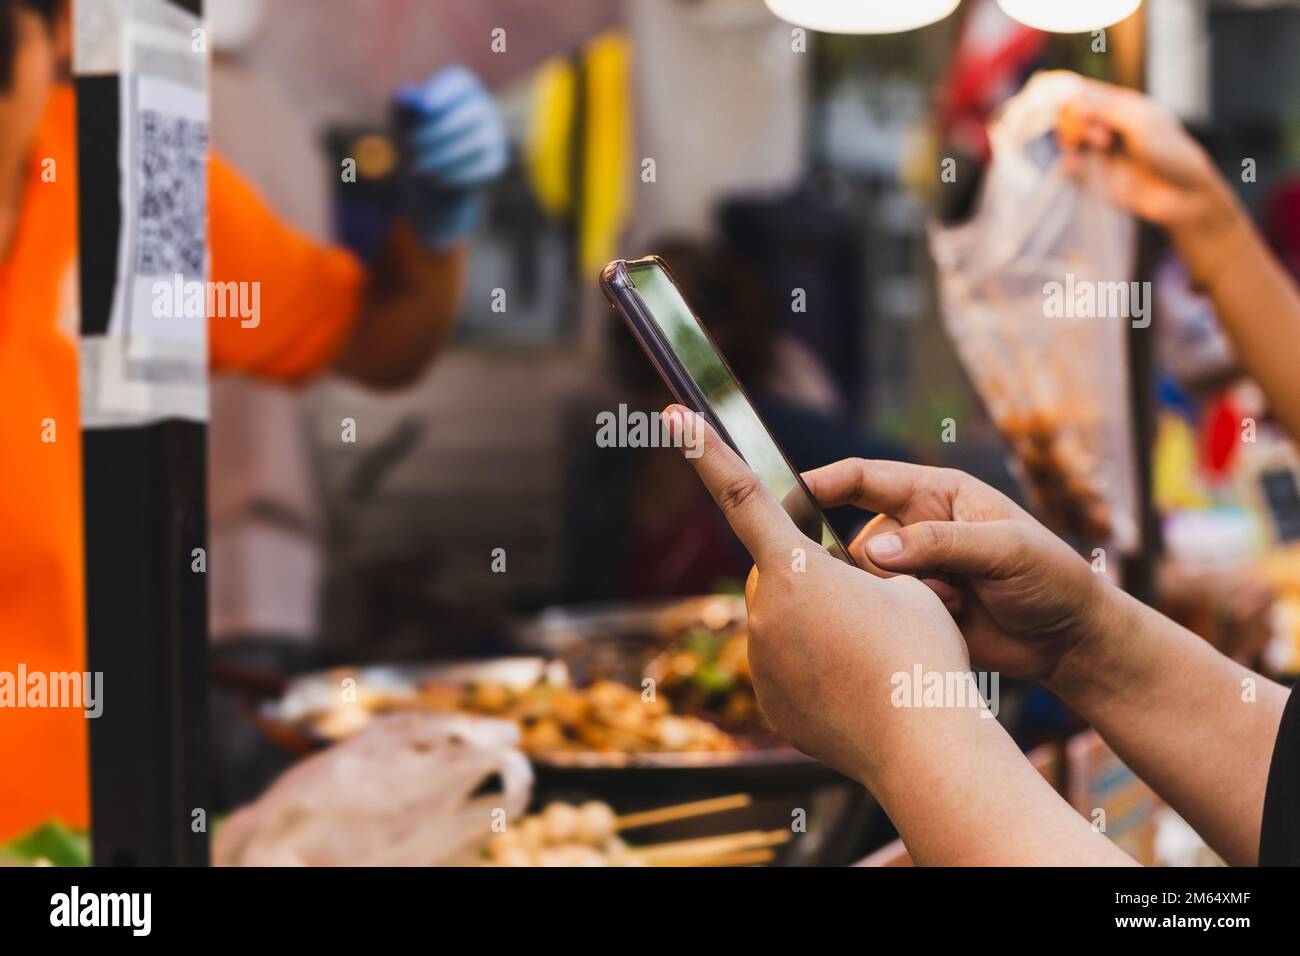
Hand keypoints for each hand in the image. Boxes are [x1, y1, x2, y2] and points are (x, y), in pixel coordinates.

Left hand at [394, 65, 506, 248]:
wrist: (430, 172)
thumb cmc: (413, 135)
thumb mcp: (401, 118)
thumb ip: (400, 104)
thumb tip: (408, 100)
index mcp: (461, 87)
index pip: (458, 84)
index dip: (443, 94)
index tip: (424, 108)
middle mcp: (483, 107)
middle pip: (466, 115)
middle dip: (434, 133)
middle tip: (410, 148)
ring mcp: (494, 135)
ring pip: (471, 146)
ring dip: (439, 159)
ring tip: (416, 169)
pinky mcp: (496, 162)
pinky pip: (478, 169)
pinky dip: (453, 176)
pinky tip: (435, 179)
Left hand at [664, 407, 975, 786]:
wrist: (924, 749)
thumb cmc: (923, 655)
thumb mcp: (908, 586)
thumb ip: (859, 568)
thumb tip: (826, 588)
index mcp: (796, 569)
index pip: (742, 495)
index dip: (707, 452)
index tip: (675, 419)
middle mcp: (765, 613)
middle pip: (775, 574)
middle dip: (807, 575)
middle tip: (862, 602)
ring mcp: (762, 663)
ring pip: (781, 624)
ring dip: (814, 626)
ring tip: (870, 656)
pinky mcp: (772, 705)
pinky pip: (786, 670)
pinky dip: (815, 670)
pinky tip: (857, 690)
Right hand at [803, 458, 1112, 683]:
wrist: (1071, 641)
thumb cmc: (1051, 578)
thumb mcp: (1005, 550)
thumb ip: (941, 543)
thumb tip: (876, 549)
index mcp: (935, 494)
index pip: (864, 479)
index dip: (823, 484)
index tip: (790, 498)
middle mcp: (915, 529)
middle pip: (855, 539)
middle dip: (877, 565)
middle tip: (934, 585)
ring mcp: (912, 573)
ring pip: (865, 583)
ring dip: (900, 597)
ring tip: (954, 604)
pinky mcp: (912, 613)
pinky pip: (881, 614)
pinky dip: (904, 621)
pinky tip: (948, 623)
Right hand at [1055, 74, 1245, 284]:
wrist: (1181, 195)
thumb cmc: (1171, 154)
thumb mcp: (1141, 123)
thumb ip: (1106, 110)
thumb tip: (1071, 101)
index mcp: (1119, 104)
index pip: (1081, 92)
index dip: (1072, 99)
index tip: (1082, 113)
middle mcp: (1105, 125)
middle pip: (1068, 115)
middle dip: (1075, 123)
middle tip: (1101, 138)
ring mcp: (1097, 151)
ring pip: (1066, 139)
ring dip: (1073, 142)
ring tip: (1100, 149)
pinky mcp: (1092, 176)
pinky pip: (1068, 167)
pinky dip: (1071, 165)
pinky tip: (1084, 167)